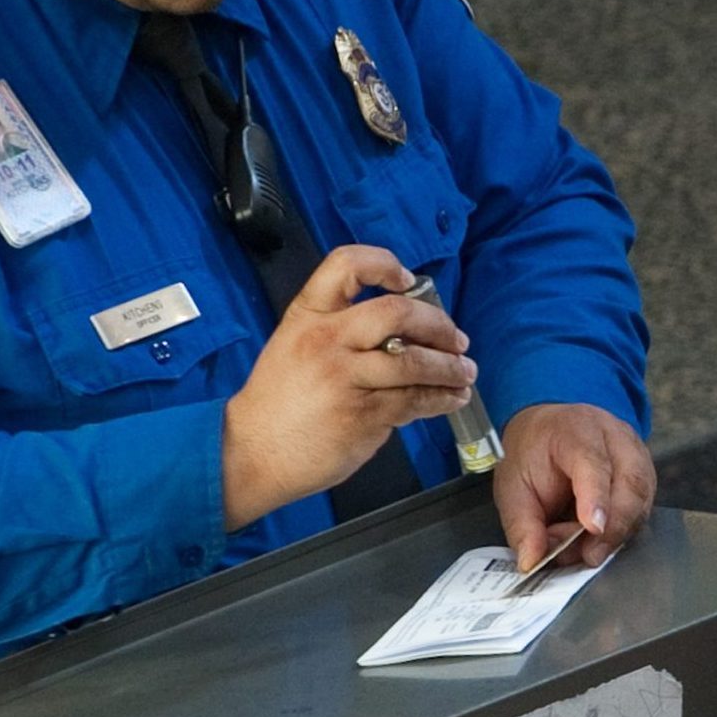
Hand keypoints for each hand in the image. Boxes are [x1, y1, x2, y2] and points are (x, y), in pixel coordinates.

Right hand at [221, 245, 472, 528]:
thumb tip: (403, 336)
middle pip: (396, 312)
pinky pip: (413, 400)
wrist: (250, 451)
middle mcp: (326, 339)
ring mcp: (344, 378)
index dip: (384, 264)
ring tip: (465, 372)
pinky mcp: (361, 415)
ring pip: (414, 362)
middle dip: (438, 324)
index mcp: (308, 315)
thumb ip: (341, 333)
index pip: (346, 265)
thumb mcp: (294, 346)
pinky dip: (441, 398)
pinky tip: (453, 398)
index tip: (408, 280)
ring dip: (450, 367)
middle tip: (457, 339)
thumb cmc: (278, 400)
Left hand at [492, 403, 655, 571]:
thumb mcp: (512, 487)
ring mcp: (636, 455)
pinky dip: (622, 532)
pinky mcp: (646, 476)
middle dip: (613, 527)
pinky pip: (642, 511)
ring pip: (642, 501)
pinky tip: (598, 539)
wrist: (551, 431)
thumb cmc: (533, 455)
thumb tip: (533, 560)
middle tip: (588, 555)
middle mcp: (615, 438)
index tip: (593, 528)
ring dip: (617, 534)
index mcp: (576, 430)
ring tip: (586, 549)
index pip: (593, 462)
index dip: (596, 496)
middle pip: (630, 484)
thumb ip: (523, 524)